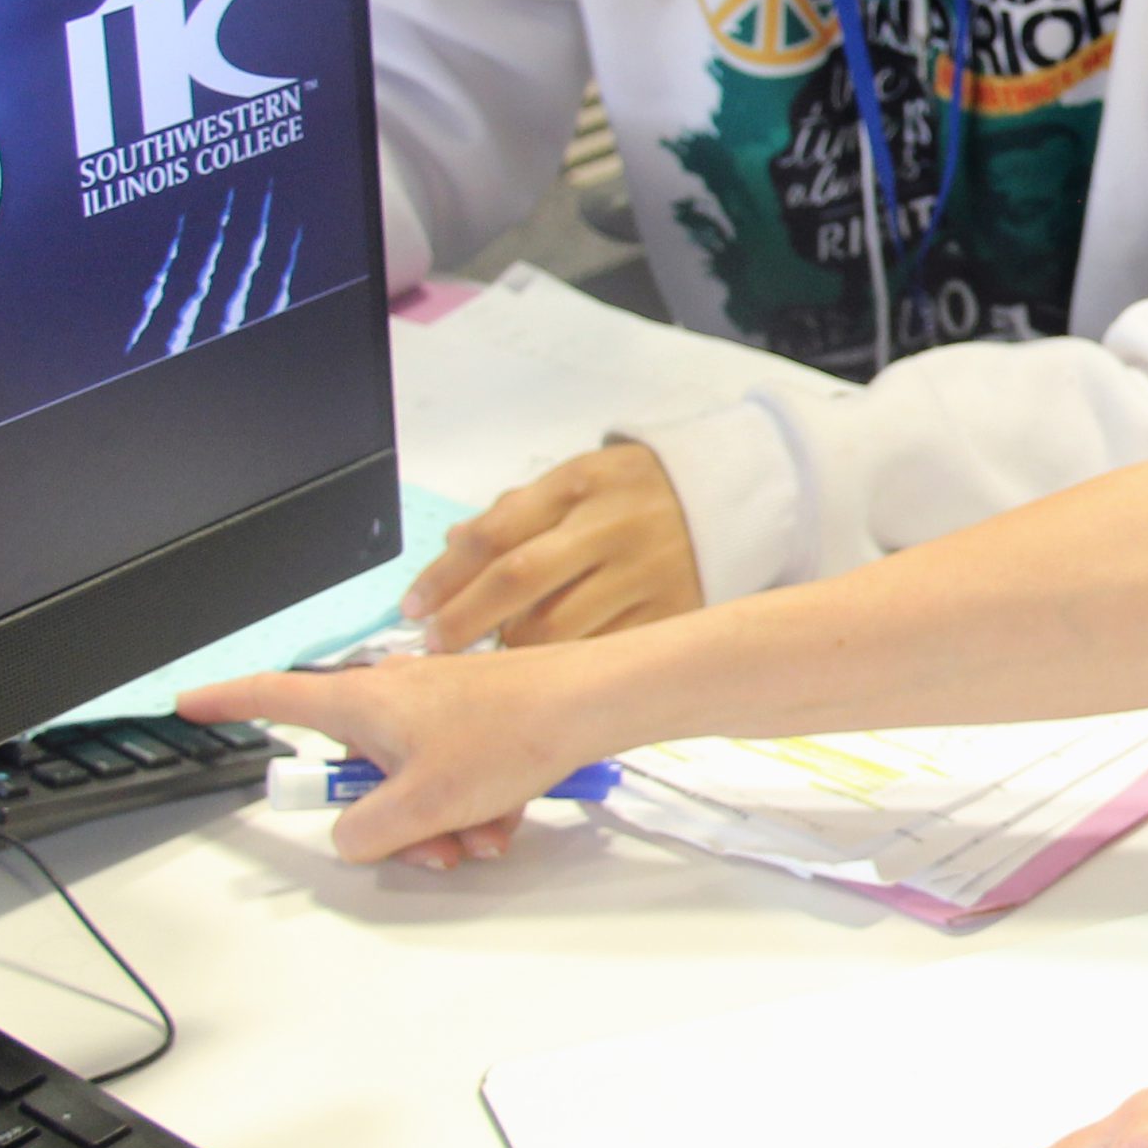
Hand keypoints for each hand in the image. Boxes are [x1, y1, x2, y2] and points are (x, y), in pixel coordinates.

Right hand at [179, 639, 611, 870]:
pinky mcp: (480, 717)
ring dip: (446, 822)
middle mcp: (396, 697)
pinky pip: (457, 776)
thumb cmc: (511, 733)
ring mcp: (440, 706)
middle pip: (360, 774)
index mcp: (363, 704)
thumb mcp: (419, 804)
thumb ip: (363, 832)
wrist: (591, 705)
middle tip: (434, 846)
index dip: (227, 703)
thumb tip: (355, 835)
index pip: (274, 697)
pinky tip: (510, 814)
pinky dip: (477, 803)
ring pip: (416, 784)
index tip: (190, 703)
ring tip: (487, 830)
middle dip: (396, 824)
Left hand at [407, 442, 702, 651]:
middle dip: (462, 621)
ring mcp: (645, 572)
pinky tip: (546, 667)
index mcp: (582, 483)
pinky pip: (600, 653)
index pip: (494, 533)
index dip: (443, 577)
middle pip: (517, 580)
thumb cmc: (636, 493)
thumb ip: (514, 513)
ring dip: (510, 649)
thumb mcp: (577, 480)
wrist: (733, 494)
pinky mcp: (671, 612)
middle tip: (435, 645)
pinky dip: (563, 666)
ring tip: (494, 655)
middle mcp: (614, 525)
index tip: (414, 608)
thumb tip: (450, 549)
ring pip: (556, 628)